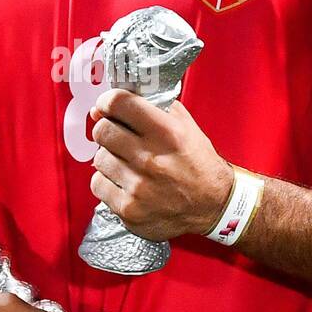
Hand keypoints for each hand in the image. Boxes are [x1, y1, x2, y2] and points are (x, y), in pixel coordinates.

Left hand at [89, 89, 233, 241]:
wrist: (213, 205)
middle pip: (102, 131)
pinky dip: (107, 182)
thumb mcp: (186, 126)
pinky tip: (124, 182)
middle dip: (107, 130)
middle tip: (117, 136)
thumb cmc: (198, 164)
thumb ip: (153, 107)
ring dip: (109, 158)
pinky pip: (97, 185)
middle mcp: (151, 160)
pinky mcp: (129, 210)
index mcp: (167, 133)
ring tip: (127, 163)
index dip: (107, 101)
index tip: (107, 105)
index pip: (119, 103)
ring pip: (98, 158)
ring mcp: (138, 187)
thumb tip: (107, 106)